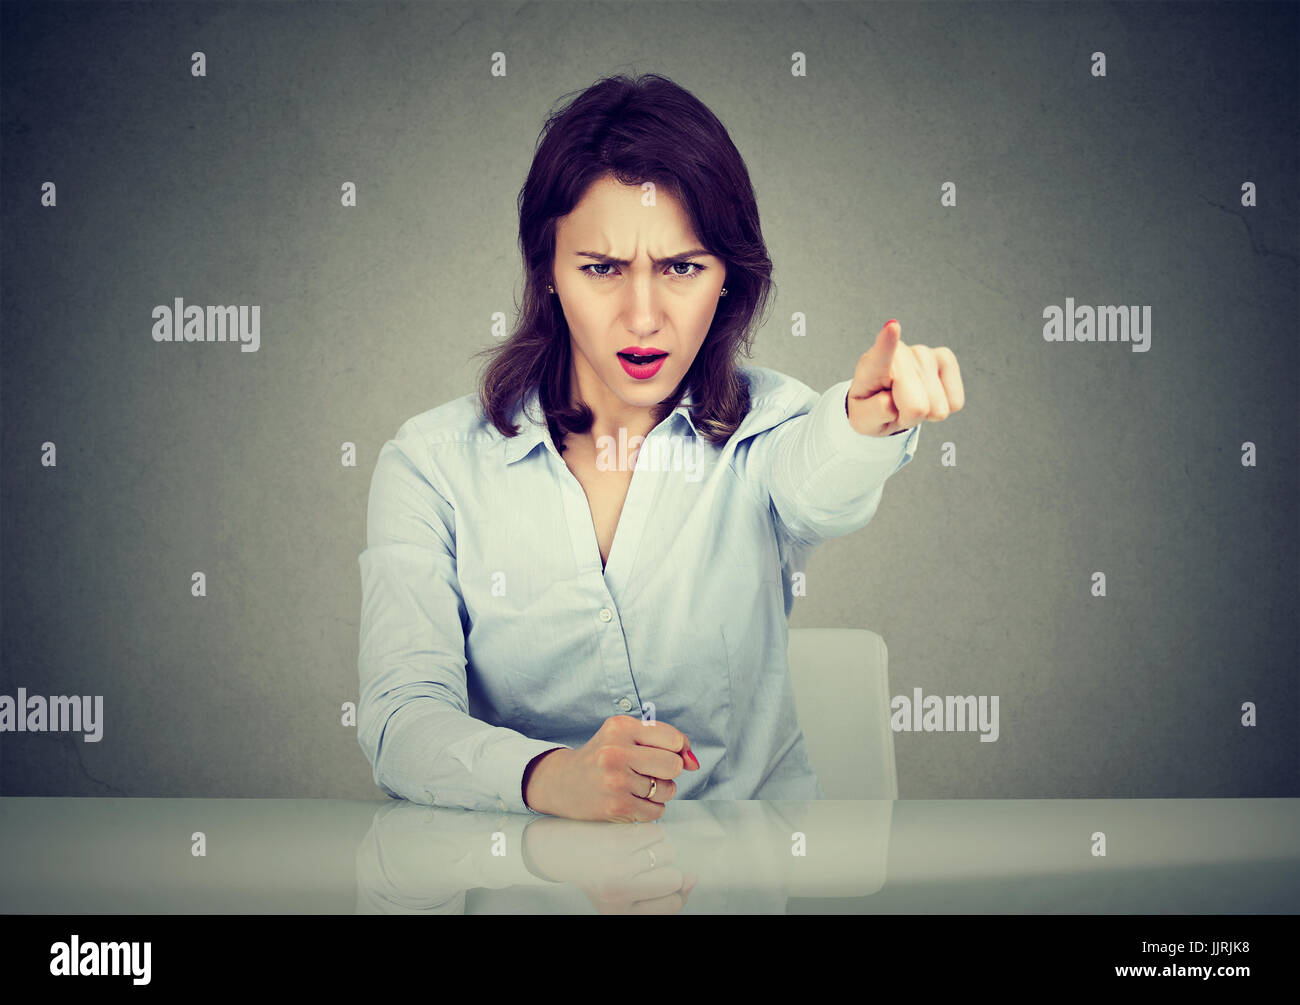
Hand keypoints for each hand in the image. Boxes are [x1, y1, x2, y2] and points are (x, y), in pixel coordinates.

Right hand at [523, 715, 698, 821]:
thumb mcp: (625, 736)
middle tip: (648, 772)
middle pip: (673, 765)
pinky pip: (656, 811)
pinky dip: (649, 809)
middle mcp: (616, 752)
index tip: (668, 754)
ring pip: (667, 790)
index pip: (673, 739)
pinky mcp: (616, 806)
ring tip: (635, 786)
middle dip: (667, 772)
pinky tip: (631, 800)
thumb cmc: (600, 757)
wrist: (561, 783)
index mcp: (620, 727)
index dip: (678, 750)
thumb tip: (693, 762)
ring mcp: (616, 780)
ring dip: (658, 792)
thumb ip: (663, 741)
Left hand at [846, 320, 964, 435]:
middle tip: (895, 409)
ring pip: (937, 408)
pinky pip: (954, 403)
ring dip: (923, 413)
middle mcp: (901, 353)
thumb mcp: (863, 419)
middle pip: (917, 406)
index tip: (892, 327)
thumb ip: (875, 411)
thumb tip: (891, 401)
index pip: (881, 356)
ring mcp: (925, 354)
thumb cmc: (871, 408)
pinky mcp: (946, 359)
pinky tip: (924, 397)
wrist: (883, 401)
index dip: (888, 343)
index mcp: (871, 366)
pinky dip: (939, 409)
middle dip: (908, 417)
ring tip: (906, 403)